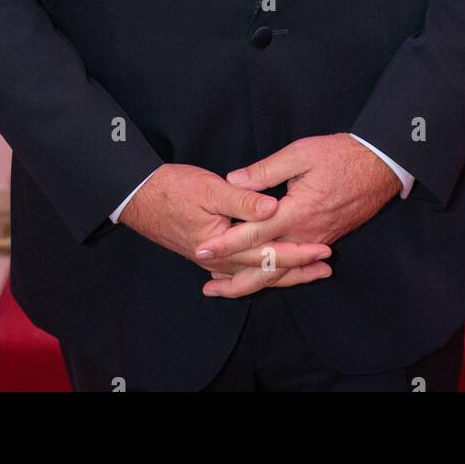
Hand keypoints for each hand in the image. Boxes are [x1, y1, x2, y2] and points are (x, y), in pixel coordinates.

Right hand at [118, 162, 334, 289]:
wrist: (138, 197)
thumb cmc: (173, 188)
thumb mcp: (209, 187)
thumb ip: (242, 198)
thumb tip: (272, 207)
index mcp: (224, 244)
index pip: (270, 254)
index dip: (299, 252)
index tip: (323, 250)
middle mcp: (220, 261)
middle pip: (266, 270)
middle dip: (298, 269)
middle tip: (326, 267)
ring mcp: (213, 262)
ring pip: (254, 275)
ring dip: (282, 274)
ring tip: (307, 273)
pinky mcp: (208, 256)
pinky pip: (239, 273)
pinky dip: (257, 275)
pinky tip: (266, 276)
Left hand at [192, 134, 400, 298]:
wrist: (380, 165)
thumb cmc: (341, 155)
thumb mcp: (301, 153)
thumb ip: (266, 170)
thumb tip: (234, 179)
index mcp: (296, 212)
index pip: (254, 233)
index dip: (226, 243)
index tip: (203, 249)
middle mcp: (306, 234)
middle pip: (266, 265)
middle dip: (235, 277)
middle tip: (208, 287)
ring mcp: (317, 240)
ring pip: (282, 270)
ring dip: (254, 281)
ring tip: (227, 289)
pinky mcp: (325, 238)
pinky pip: (296, 264)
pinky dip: (277, 274)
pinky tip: (264, 276)